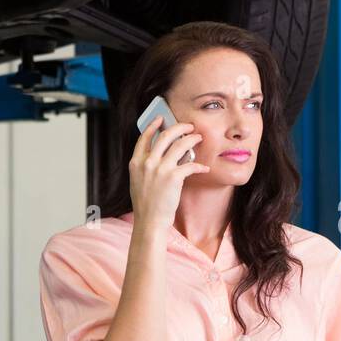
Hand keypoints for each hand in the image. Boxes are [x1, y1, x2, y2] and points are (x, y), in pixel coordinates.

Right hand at [128, 116, 209, 236]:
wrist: (149, 221)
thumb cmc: (146, 204)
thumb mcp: (138, 181)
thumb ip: (146, 166)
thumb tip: (163, 153)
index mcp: (136, 163)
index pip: (144, 137)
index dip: (153, 126)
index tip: (161, 119)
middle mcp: (147, 163)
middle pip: (165, 136)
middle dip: (180, 127)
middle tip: (189, 126)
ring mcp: (160, 169)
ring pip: (180, 145)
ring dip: (192, 140)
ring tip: (199, 139)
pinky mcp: (173, 177)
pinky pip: (190, 165)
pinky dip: (199, 165)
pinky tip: (204, 167)